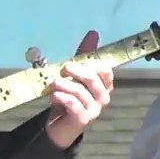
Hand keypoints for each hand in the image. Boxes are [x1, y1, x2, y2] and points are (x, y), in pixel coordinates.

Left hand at [44, 30, 114, 148]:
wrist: (60, 125)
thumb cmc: (71, 97)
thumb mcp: (75, 75)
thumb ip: (83, 56)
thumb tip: (93, 33)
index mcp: (104, 85)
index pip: (105, 71)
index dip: (92, 63)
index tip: (76, 61)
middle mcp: (103, 97)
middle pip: (92, 79)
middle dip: (76, 71)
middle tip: (63, 69)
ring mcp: (94, 110)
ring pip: (80, 91)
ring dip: (64, 85)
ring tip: (54, 83)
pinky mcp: (83, 119)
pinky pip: (73, 104)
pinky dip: (61, 97)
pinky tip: (54, 96)